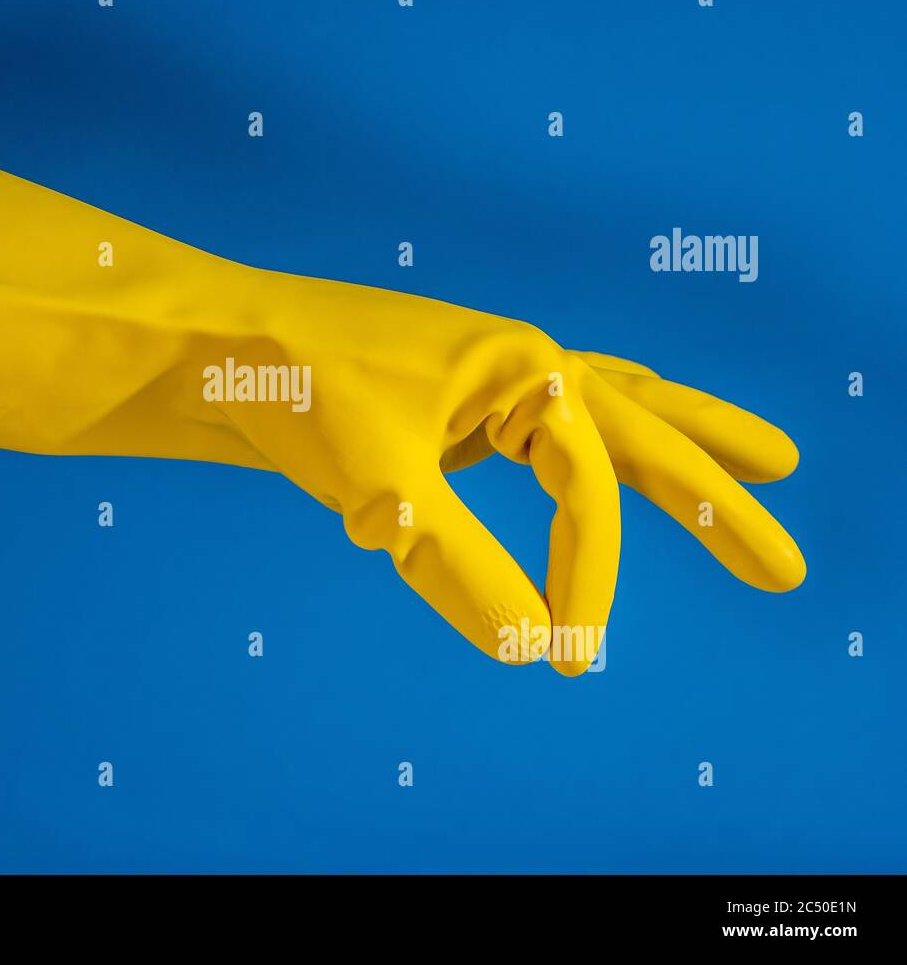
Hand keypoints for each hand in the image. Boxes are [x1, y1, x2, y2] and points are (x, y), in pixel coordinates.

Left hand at [213, 272, 803, 675]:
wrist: (218, 346)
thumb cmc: (297, 391)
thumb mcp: (387, 489)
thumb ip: (462, 566)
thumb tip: (531, 647)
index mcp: (523, 365)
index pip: (590, 490)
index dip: (590, 579)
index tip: (571, 657)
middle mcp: (522, 363)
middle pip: (646, 430)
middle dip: (716, 498)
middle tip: (785, 568)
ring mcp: (490, 377)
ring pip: (612, 411)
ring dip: (684, 442)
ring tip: (763, 460)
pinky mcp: (453, 405)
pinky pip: (550, 429)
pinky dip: (596, 446)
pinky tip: (607, 452)